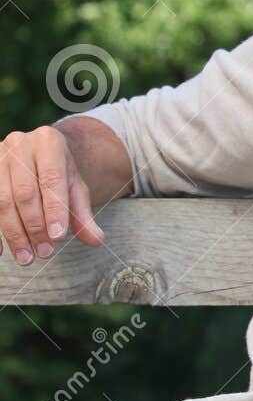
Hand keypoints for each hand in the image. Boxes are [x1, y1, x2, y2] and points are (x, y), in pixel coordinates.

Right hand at [0, 126, 103, 264]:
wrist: (38, 155)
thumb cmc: (58, 174)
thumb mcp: (75, 190)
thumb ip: (84, 215)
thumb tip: (95, 241)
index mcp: (48, 142)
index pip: (51, 180)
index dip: (54, 210)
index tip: (58, 238)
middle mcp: (20, 144)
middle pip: (25, 192)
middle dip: (35, 227)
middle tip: (45, 254)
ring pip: (2, 200)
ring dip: (14, 234)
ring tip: (27, 258)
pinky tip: (2, 251)